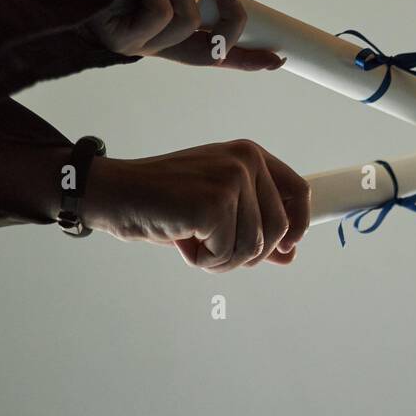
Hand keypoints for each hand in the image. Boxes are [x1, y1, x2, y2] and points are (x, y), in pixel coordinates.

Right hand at [83, 140, 310, 271]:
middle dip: (248, 253)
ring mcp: (232, 180)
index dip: (298, 225)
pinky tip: (182, 241)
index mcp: (251, 155)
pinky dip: (204, 260)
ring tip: (193, 243)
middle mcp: (246, 161)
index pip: (298, 191)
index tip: (286, 249)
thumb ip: (255, 228)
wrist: (116, 193)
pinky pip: (227, 253)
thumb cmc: (165, 201)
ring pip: (253, 247)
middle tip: (213, 251)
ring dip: (221, 260)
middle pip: (278, 229)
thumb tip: (289, 255)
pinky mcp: (215, 203)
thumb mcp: (217, 211)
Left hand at [87, 0, 283, 69]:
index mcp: (167, 35)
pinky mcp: (125, 41)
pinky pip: (161, 12)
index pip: (216, 54)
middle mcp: (157, 46)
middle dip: (231, 14)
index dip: (247, 59)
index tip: (278, 60)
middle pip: (215, 47)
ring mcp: (141, 47)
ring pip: (189, 21)